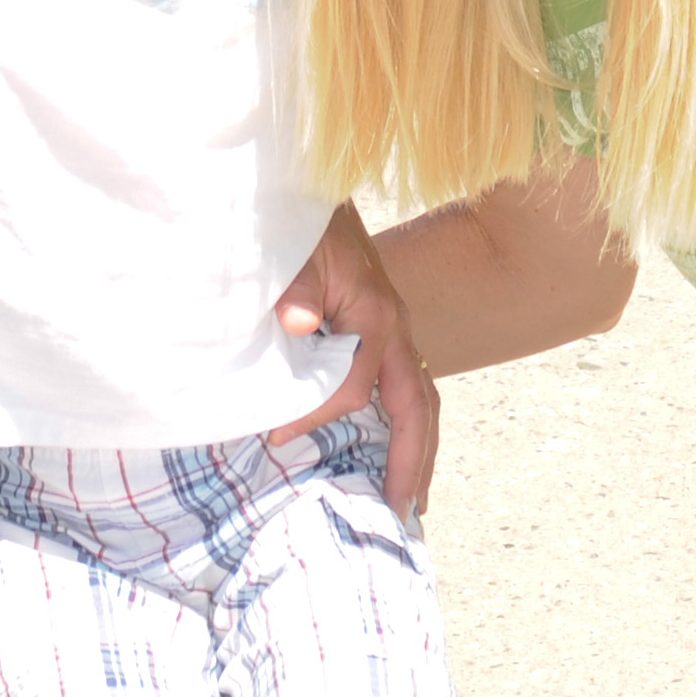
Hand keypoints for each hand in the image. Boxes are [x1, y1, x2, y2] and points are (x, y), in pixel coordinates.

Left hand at [265, 205, 439, 517]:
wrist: (306, 184)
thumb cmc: (298, 219)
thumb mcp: (293, 248)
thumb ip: (294, 285)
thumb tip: (298, 322)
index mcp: (375, 312)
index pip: (354, 385)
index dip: (316, 414)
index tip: (276, 433)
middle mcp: (395, 325)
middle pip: (419, 404)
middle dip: (414, 460)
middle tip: (403, 512)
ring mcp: (393, 328)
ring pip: (419, 398)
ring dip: (418, 450)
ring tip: (410, 499)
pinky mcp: (380, 328)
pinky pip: (403, 385)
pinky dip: (404, 423)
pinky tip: (391, 451)